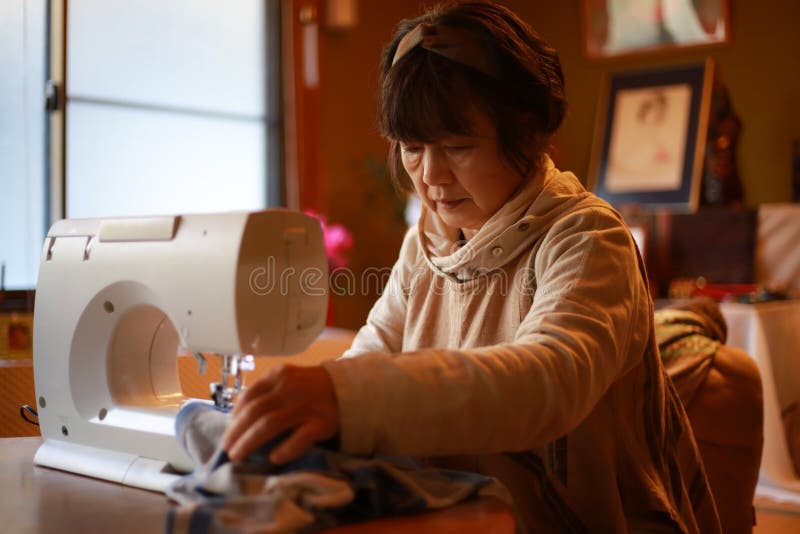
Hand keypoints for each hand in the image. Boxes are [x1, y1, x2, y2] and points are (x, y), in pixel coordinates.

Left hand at [221, 364, 338, 463]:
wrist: (346, 389)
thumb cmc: (309, 388)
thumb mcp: (286, 380)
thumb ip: (265, 392)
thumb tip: (237, 419)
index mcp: (279, 375)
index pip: (249, 395)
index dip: (234, 415)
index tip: (228, 430)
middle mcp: (290, 388)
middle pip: (256, 412)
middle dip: (237, 432)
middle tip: (227, 449)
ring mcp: (306, 405)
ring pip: (270, 424)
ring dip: (250, 442)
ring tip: (238, 456)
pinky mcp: (322, 422)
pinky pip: (300, 437)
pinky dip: (286, 449)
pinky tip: (274, 457)